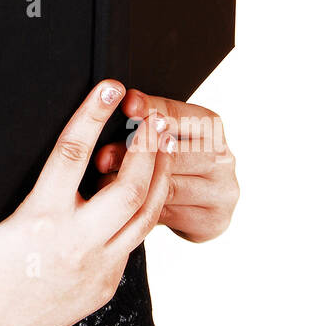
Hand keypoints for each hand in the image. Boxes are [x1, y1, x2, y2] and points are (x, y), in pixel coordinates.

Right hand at [0, 79, 172, 325]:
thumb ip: (30, 183)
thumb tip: (54, 145)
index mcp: (39, 218)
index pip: (73, 154)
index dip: (92, 115)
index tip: (109, 89)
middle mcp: (74, 244)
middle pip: (127, 187)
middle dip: (147, 147)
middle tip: (153, 118)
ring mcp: (96, 269)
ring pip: (145, 216)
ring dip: (157, 177)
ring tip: (162, 147)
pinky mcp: (105, 286)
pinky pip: (132, 242)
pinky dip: (140, 212)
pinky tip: (142, 192)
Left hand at [94, 89, 238, 243]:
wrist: (192, 206)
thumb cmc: (171, 162)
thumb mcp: (160, 137)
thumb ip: (145, 125)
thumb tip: (112, 109)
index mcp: (211, 128)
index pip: (178, 114)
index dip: (150, 108)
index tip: (126, 104)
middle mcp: (224, 159)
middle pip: (175, 153)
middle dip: (134, 154)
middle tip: (102, 157)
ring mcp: (222, 193)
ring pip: (170, 187)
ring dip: (132, 185)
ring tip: (102, 182)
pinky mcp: (213, 221)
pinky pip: (170, 214)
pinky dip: (141, 210)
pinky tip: (120, 207)